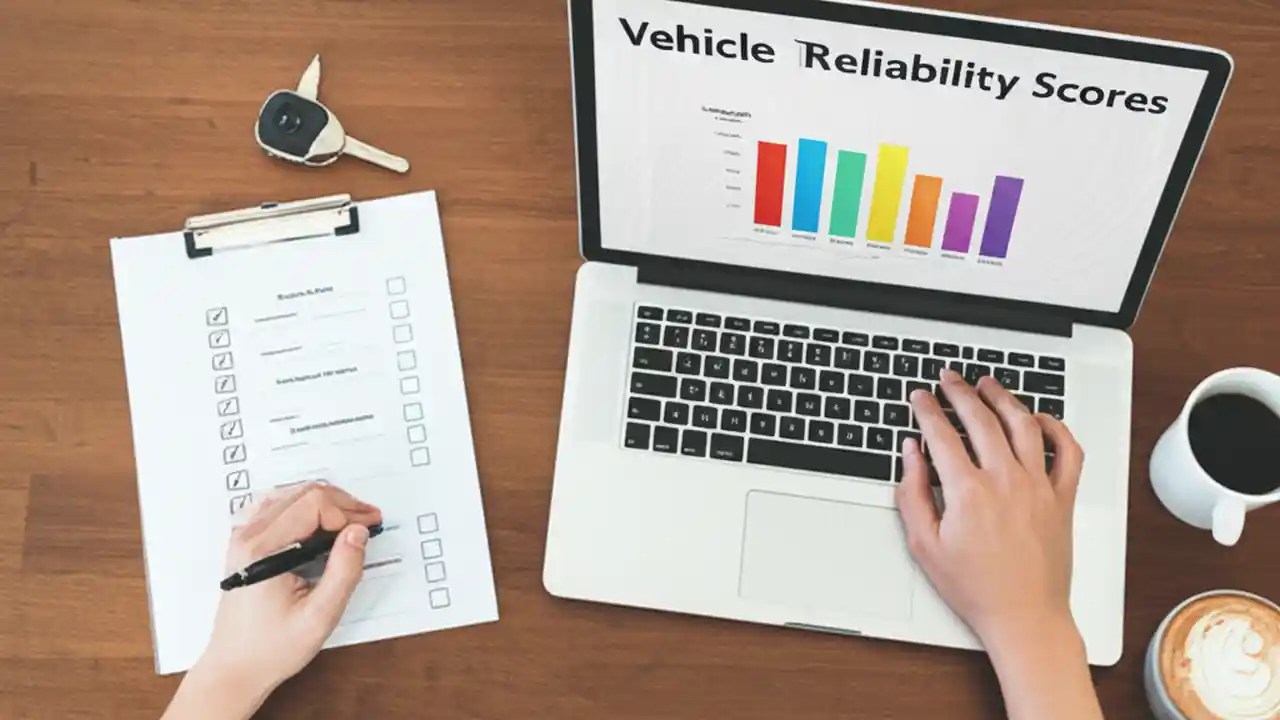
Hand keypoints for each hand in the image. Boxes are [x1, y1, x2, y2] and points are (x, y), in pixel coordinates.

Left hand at [163, 483, 381, 719]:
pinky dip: (304, 506)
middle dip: (342, 504)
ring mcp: (243, 537)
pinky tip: (321, 522)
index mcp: (263, 550)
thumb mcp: (319, 616)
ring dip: (326, 503)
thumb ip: (343, 571)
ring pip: (291, 494)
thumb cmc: (272, 648)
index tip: (371, 527)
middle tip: (369, 522)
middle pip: (304, 493)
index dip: (348, 512)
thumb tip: (359, 532)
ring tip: (351, 522)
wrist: (234, 668)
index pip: (314, 504)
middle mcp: (248, 536)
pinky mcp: (245, 543)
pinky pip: (276, 506)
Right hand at [895, 370, 1101, 719]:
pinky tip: (1040, 417)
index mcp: (967, 492)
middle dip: (960, 391)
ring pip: (1023, 424)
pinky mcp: (1062, 498)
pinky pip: (1067, 452)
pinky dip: (1056, 428)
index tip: (919, 397)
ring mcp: (1038, 486)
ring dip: (1003, 397)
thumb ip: (912, 493)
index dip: (927, 409)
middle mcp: (1005, 481)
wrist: (1023, 616)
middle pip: (981, 418)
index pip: (942, 433)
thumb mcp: (924, 545)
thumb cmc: (975, 587)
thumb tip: (911, 454)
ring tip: (989, 384)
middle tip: (949, 378)